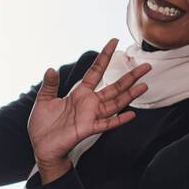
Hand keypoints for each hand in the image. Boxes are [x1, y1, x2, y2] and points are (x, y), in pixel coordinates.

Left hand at [27, 38, 150, 180]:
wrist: (42, 146)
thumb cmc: (43, 125)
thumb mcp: (43, 100)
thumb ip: (50, 85)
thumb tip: (51, 69)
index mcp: (79, 93)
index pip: (96, 71)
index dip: (105, 56)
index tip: (113, 41)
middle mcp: (90, 103)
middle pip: (115, 86)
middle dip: (131, 76)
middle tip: (146, 66)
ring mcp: (91, 115)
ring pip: (116, 102)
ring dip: (130, 95)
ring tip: (145, 85)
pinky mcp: (88, 128)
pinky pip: (108, 123)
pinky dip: (120, 119)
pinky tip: (132, 114)